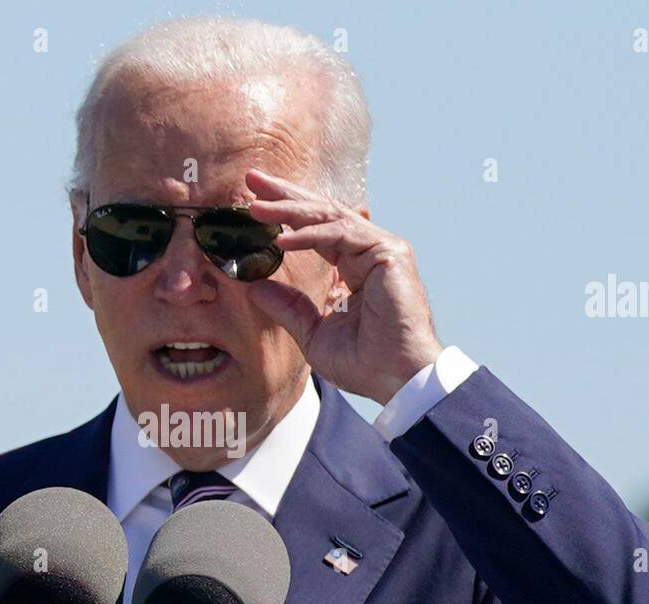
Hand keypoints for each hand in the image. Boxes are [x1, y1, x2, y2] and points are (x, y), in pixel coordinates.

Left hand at [244, 168, 443, 405]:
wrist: (397, 379)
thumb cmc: (365, 363)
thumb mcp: (313, 333)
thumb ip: (288, 307)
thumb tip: (255, 287)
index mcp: (354, 269)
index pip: (316, 230)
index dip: (285, 215)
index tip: (253, 205)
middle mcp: (368, 253)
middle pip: (322, 213)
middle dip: (284, 195)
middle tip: (251, 179)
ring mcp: (381, 250)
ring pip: (330, 217)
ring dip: (289, 210)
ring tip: (255, 207)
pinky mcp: (389, 253)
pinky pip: (342, 235)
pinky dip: (310, 236)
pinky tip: (282, 241)